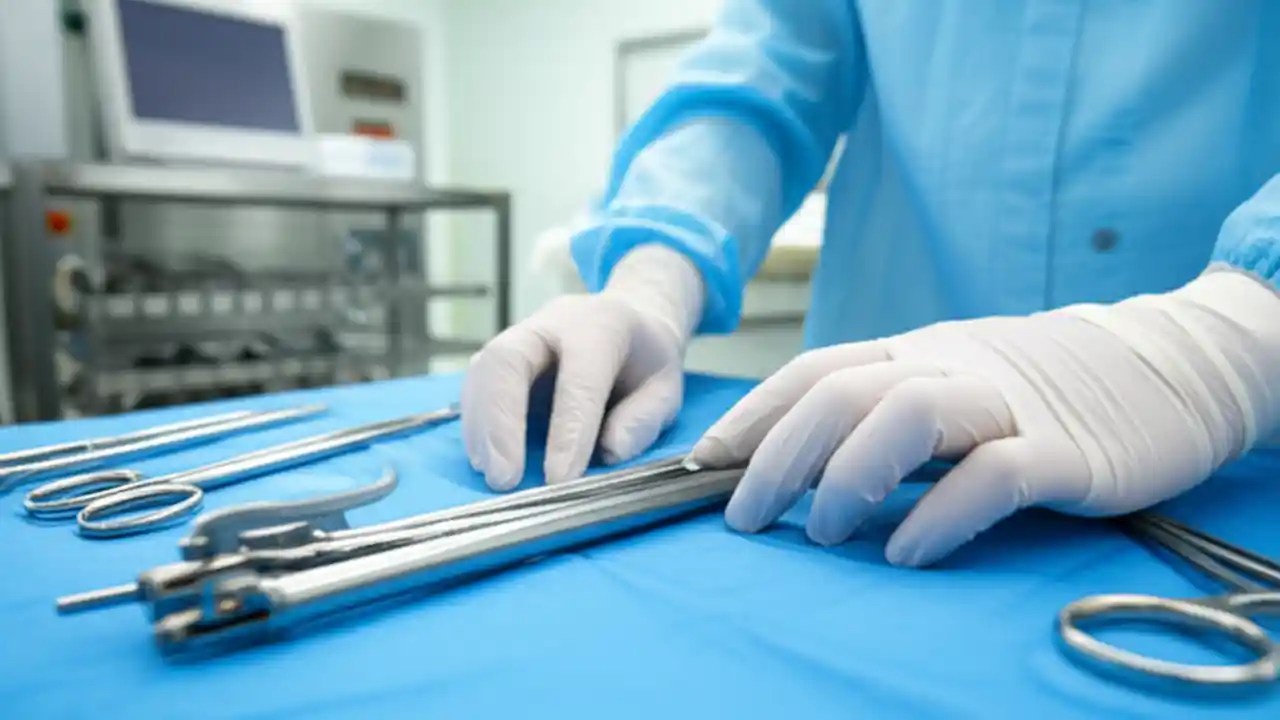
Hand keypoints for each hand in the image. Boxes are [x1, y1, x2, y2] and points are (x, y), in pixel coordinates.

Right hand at [463, 245, 703, 489]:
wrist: (630, 318)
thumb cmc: (646, 361)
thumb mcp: (668, 389)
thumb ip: (644, 419)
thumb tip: (607, 451)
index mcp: (603, 326)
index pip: (579, 380)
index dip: (568, 431)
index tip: (559, 480)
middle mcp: (553, 323)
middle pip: (509, 360)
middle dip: (500, 422)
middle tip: (504, 478)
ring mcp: (522, 334)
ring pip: (485, 369)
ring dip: (482, 427)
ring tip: (493, 475)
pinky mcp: (502, 354)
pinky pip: (477, 382)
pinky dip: (476, 424)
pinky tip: (486, 458)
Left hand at [688, 270, 1279, 565]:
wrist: (1171, 365)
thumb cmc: (1046, 384)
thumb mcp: (957, 377)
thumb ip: (893, 405)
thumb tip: (804, 455)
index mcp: (920, 350)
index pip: (816, 369)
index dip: (754, 413)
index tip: (706, 461)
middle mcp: (952, 366)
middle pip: (843, 392)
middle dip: (777, 454)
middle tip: (742, 515)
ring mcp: (1011, 404)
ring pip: (907, 414)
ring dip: (848, 476)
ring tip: (819, 533)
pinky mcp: (1068, 452)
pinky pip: (994, 475)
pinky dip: (940, 511)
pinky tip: (906, 550)